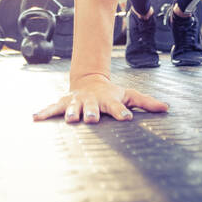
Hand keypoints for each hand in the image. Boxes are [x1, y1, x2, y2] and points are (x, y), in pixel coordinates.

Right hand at [33, 73, 168, 122]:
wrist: (88, 81)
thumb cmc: (111, 93)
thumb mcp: (129, 94)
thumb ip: (146, 102)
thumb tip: (166, 108)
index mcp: (108, 101)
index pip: (117, 107)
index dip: (122, 112)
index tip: (126, 117)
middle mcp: (92, 102)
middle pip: (92, 108)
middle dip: (92, 113)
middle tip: (92, 119)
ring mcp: (77, 102)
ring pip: (73, 108)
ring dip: (71, 113)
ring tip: (69, 120)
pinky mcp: (64, 103)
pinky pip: (52, 108)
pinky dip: (44, 112)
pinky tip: (35, 118)